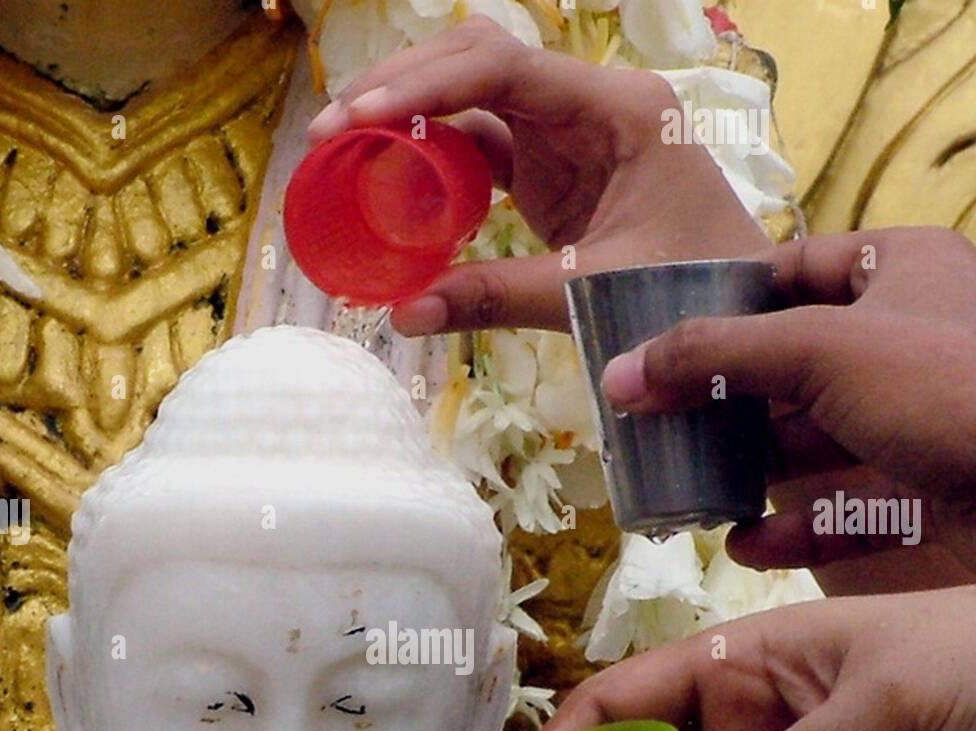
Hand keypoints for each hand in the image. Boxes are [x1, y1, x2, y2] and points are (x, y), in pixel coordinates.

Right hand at [307, 16, 765, 333]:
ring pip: (473, 105)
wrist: (742, 319)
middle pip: (478, 65)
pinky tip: (389, 191)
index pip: (504, 70)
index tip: (359, 119)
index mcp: (617, 110)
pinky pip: (481, 153)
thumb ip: (498, 297)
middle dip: (402, 88)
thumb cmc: (692, 294)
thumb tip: (403, 316)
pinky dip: (433, 169)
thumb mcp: (593, 292)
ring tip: (343, 156)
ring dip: (409, 124)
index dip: (424, 86)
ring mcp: (569, 137)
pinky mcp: (554, 174)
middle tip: (333, 132)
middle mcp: (589, 107)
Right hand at [601, 227, 975, 585]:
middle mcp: (919, 339)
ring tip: (697, 498)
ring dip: (759, 475)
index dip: (727, 304)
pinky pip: (858, 507)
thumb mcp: (818, 351)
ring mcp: (933, 420)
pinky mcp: (942, 492)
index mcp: (903, 270)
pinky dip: (802, 528)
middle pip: (800, 366)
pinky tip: (748, 546)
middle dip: (732, 405)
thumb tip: (617, 376)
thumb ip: (712, 358)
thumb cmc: (947, 387)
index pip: (793, 271)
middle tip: (668, 433)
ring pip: (825, 443)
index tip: (666, 347)